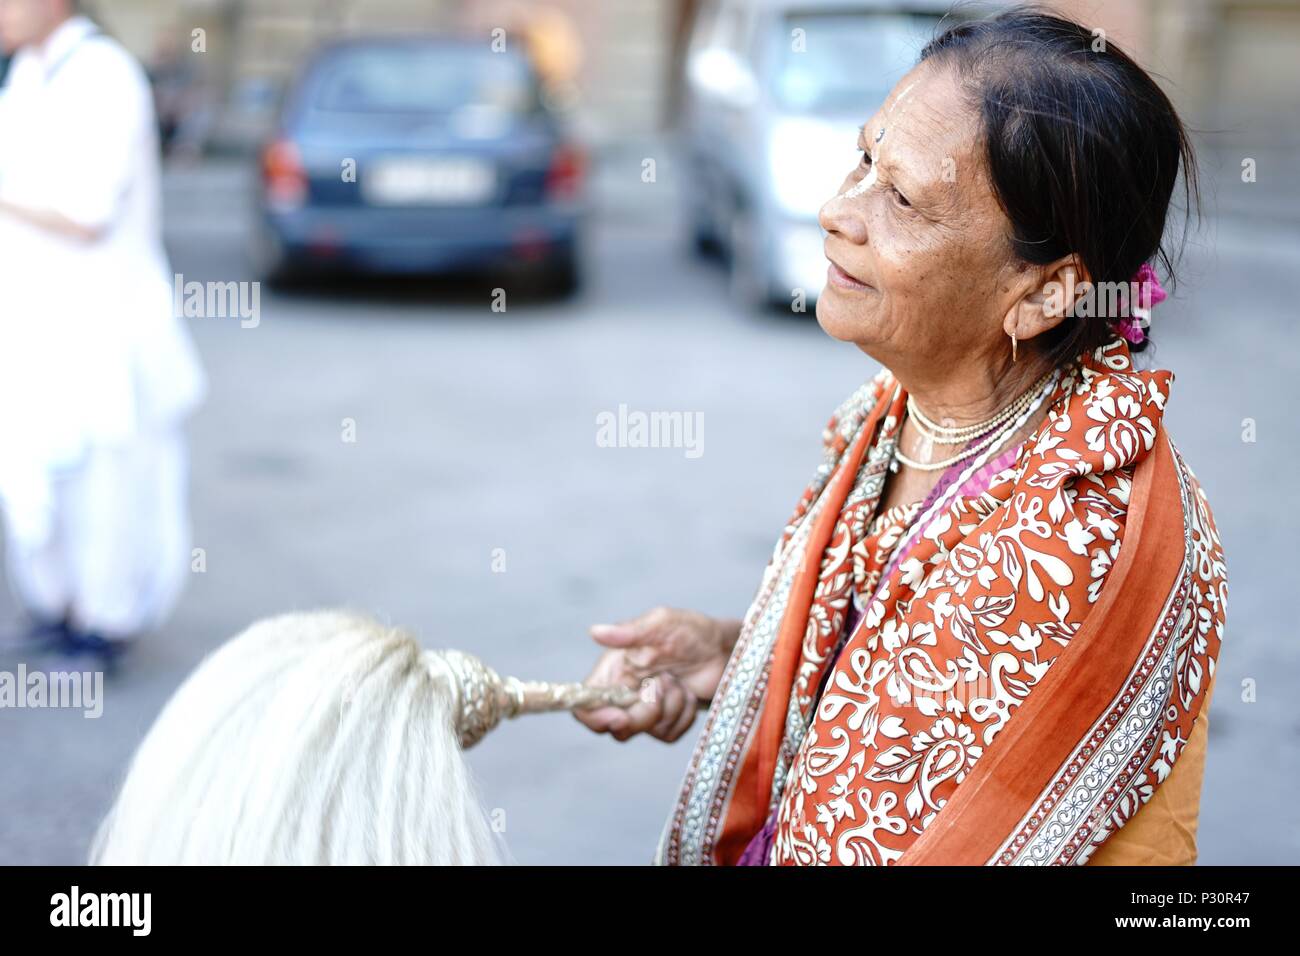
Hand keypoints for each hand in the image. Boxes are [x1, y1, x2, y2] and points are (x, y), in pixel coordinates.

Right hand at [573, 607, 738, 741]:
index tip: (619, 716)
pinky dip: (684, 716)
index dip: (594, 717)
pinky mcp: (666, 722)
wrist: (722, 649)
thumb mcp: (661, 623)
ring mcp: (645, 710)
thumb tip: (595, 631)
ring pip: (646, 730)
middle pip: (616, 726)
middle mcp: (624, 693)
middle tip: (664, 683)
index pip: (585, 704)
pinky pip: (668, 735)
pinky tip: (689, 693)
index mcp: (613, 670)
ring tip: (678, 679)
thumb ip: (629, 631)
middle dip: (644, 711)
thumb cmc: (690, 630)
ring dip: (671, 705)